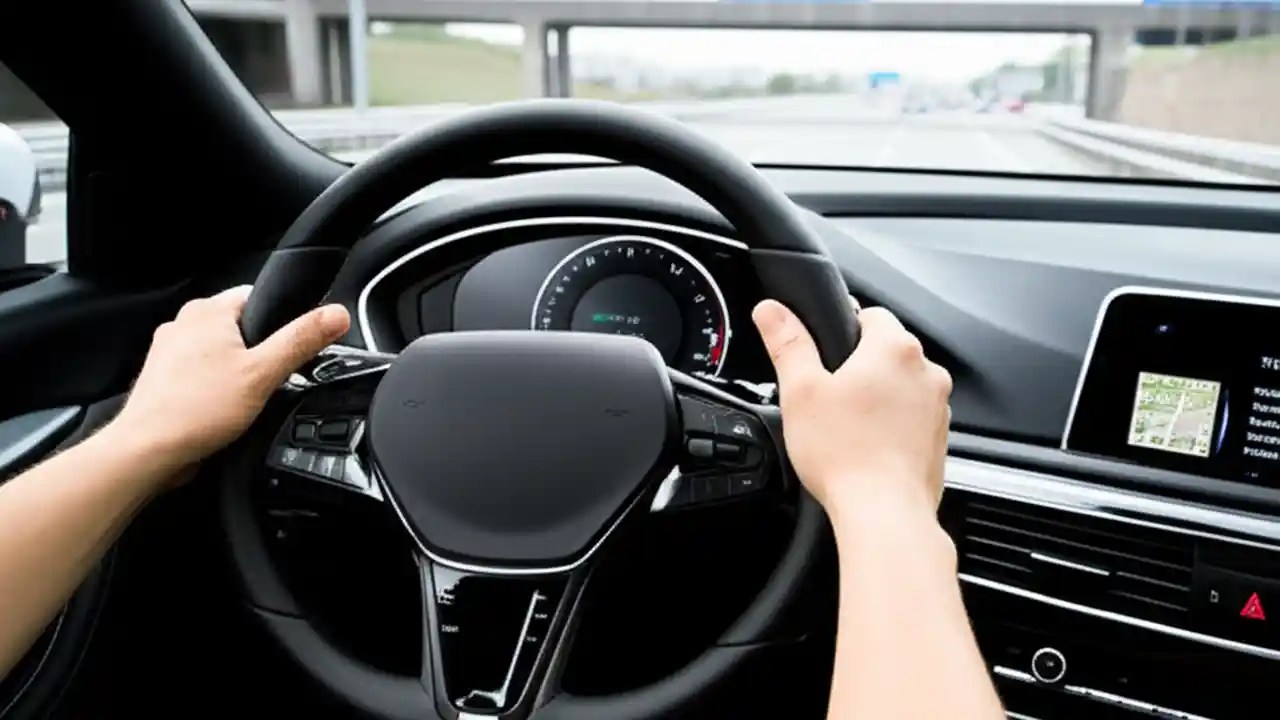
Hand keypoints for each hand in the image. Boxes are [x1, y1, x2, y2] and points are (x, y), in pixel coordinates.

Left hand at [106, 286, 350, 478]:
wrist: (148, 452)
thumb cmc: (196, 411)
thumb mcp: (263, 373)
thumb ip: (302, 340)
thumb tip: (337, 314)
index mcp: (207, 310)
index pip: (258, 297)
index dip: (281, 322)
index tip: (289, 349)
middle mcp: (183, 323)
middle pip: (240, 327)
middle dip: (258, 352)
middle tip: (267, 380)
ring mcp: (169, 350)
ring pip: (221, 351)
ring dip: (236, 371)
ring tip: (242, 398)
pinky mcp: (164, 377)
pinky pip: (203, 372)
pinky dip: (215, 387)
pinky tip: (221, 409)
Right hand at [752, 299, 950, 521]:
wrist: (884, 513)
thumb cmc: (845, 455)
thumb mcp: (800, 391)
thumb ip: (787, 343)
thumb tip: (772, 311)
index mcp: (894, 348)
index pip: (870, 314)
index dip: (841, 329)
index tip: (823, 354)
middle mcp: (927, 373)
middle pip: (885, 353)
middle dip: (857, 369)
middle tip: (826, 397)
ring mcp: (938, 408)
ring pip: (900, 388)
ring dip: (876, 399)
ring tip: (844, 428)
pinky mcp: (938, 440)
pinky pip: (911, 420)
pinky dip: (891, 428)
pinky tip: (865, 448)